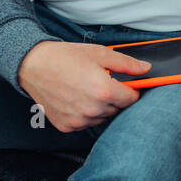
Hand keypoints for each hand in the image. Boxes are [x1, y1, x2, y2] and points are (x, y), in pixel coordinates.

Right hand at [17, 40, 151, 132]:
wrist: (34, 66)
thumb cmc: (66, 58)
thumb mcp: (100, 54)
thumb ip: (127, 64)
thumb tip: (146, 69)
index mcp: (104, 91)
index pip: (132, 99)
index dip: (130, 90)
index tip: (123, 84)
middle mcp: (93, 110)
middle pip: (118, 109)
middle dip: (115, 97)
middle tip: (100, 82)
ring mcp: (79, 120)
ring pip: (103, 117)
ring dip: (101, 107)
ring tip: (86, 89)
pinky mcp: (67, 126)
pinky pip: (86, 123)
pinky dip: (85, 114)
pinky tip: (76, 99)